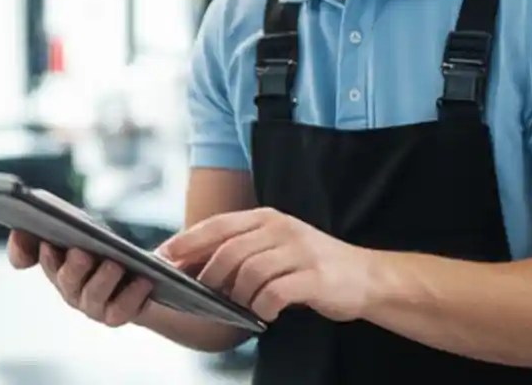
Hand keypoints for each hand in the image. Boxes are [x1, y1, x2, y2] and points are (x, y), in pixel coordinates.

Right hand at [7, 230, 155, 326]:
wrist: (141, 276)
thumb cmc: (107, 246)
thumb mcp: (88, 225)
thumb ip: (67, 220)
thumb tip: (40, 219)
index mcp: (51, 256)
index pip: (24, 253)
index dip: (22, 248)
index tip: (41, 238)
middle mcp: (65, 283)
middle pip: (63, 278)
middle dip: (72, 266)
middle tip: (82, 252)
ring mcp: (89, 303)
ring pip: (91, 296)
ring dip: (102, 280)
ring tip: (116, 265)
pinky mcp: (114, 315)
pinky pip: (120, 310)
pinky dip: (131, 296)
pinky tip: (144, 280)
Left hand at [159, 207, 376, 322]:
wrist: (367, 277)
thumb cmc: (312, 265)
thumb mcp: (277, 245)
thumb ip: (243, 248)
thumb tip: (194, 264)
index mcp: (268, 218)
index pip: (217, 225)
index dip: (187, 241)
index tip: (164, 257)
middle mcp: (281, 229)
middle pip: (229, 251)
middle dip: (209, 276)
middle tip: (205, 294)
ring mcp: (299, 251)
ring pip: (249, 274)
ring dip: (239, 296)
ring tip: (243, 306)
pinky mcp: (314, 277)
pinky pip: (274, 294)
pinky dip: (263, 308)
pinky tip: (267, 314)